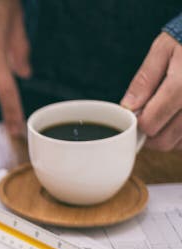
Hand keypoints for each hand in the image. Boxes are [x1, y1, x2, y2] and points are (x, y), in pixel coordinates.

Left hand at [122, 32, 181, 150]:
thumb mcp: (164, 48)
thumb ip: (145, 79)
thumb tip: (128, 107)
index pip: (150, 123)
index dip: (136, 123)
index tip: (135, 113)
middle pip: (164, 140)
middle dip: (149, 134)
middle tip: (147, 117)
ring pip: (179, 145)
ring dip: (167, 137)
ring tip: (164, 115)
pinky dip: (181, 137)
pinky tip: (178, 119)